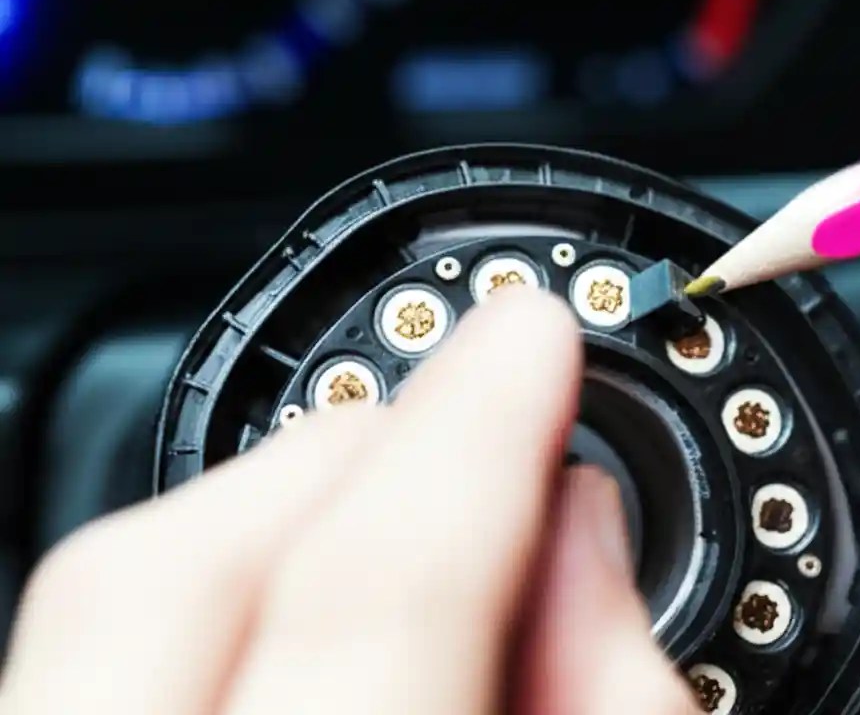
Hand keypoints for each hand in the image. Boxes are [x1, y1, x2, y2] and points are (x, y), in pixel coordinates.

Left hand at [0, 290, 697, 713]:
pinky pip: (86, 653)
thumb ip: (618, 699)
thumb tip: (590, 533)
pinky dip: (209, 590)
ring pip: (105, 599)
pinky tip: (311, 608)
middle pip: (174, 571)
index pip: (381, 593)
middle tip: (482, 419)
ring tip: (413, 515)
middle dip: (351, 449)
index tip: (533, 335)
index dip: (477, 434)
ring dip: (272, 508)